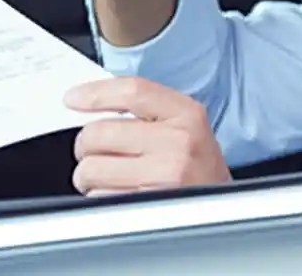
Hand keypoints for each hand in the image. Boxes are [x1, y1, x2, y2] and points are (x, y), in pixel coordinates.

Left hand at [64, 77, 230, 194]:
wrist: (227, 209)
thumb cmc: (199, 167)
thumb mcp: (186, 126)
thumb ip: (146, 110)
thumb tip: (89, 101)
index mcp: (186, 115)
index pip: (132, 92)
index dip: (96, 93)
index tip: (73, 99)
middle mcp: (178, 143)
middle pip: (99, 132)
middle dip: (88, 146)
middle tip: (97, 152)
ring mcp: (164, 177)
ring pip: (91, 168)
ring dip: (90, 175)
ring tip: (109, 176)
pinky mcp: (147, 206)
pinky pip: (98, 197)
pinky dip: (100, 196)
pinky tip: (118, 193)